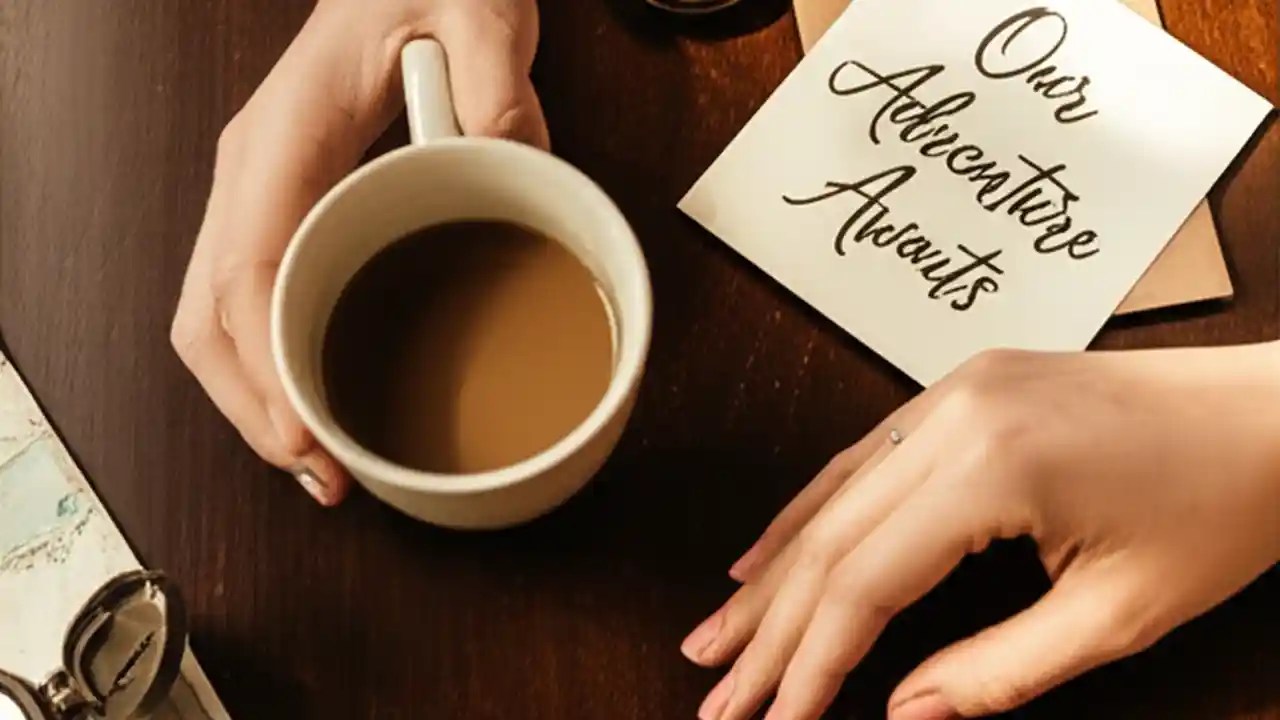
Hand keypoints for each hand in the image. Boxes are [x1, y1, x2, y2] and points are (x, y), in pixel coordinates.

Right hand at [171, 0, 546, 503]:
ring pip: (220, 321)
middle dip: (253, 412)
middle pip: (210, 319)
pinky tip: (322, 406)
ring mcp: (263, 198)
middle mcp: (255, 176)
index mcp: (286, 140)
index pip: (246, 272)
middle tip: (324, 477)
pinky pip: (257, 305)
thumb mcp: (480, 13)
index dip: (266, 371)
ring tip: (321, 465)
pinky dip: (276, 369)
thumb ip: (496, 79)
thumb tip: (504, 164)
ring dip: (257, 403)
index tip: (308, 441)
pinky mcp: (289, 212)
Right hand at [682, 343, 1279, 719]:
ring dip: (773, 570)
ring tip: (718, 631)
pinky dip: (813, 511)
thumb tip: (897, 713)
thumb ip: (998, 671)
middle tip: (711, 688)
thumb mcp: (1119, 616)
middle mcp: (952, 413)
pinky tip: (773, 552)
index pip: (864, 578)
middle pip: (830, 535)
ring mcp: (951, 390)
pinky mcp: (960, 388)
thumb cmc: (1223, 509)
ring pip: (833, 492)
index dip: (808, 662)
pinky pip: (864, 457)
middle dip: (769, 625)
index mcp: (992, 465)